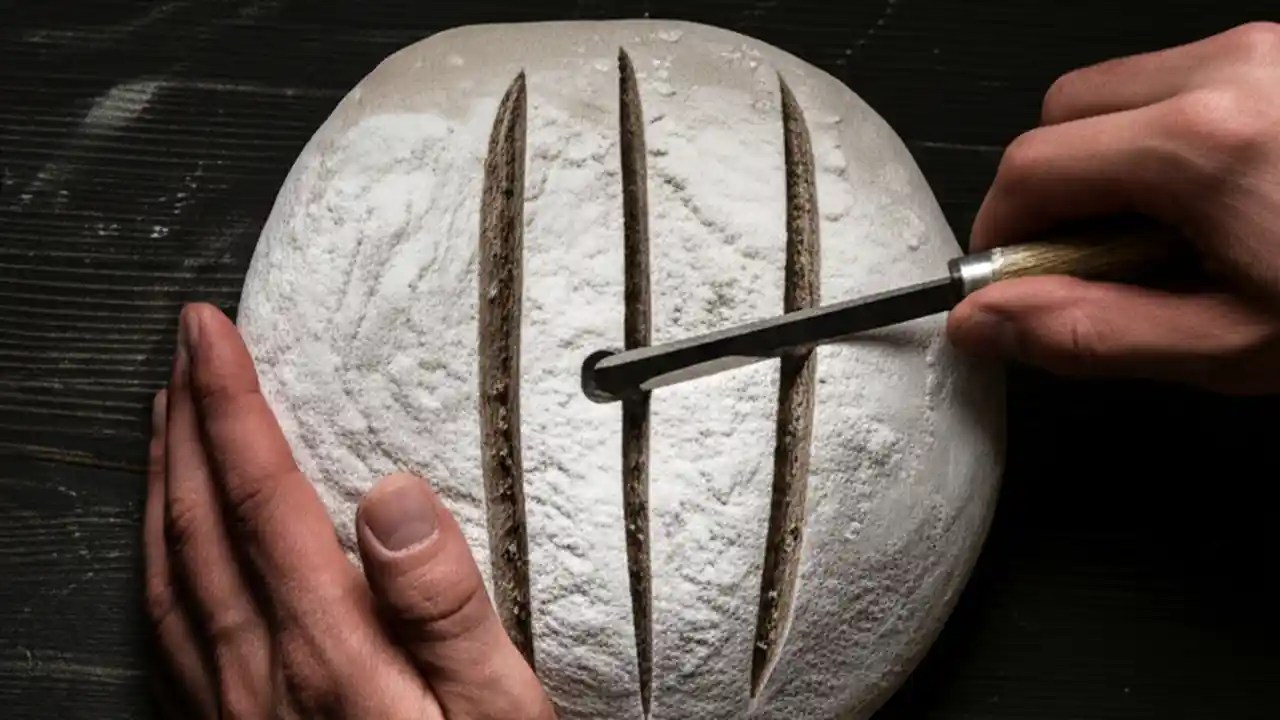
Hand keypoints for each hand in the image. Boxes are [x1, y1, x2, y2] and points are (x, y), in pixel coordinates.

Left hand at [144, 303, 555, 718]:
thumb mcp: (497, 714)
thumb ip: (444, 608)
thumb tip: (392, 497)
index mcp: (329, 655)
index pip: (260, 498)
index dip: (231, 404)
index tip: (211, 331)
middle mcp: (260, 676)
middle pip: (197, 522)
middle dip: (185, 420)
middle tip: (185, 347)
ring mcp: (231, 710)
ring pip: (166, 570)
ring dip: (159, 479)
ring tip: (164, 415)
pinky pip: (164, 628)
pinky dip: (154, 558)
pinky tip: (165, 542)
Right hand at [947, 22, 1279, 393]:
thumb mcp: (1228, 344)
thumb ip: (1091, 331)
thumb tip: (985, 320)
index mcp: (1206, 144)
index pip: (1033, 167)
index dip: (1000, 230)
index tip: (1009, 277)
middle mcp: (1233, 72)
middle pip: (1062, 111)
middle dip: (1049, 187)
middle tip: (1090, 261)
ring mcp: (1264, 53)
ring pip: (1114, 91)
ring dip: (1103, 159)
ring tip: (1161, 233)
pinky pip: (1176, 80)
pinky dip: (1158, 136)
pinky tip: (1207, 199)